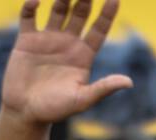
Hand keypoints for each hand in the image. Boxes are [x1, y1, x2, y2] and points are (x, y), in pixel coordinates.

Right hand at [2, 0, 131, 124]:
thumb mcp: (82, 100)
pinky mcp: (27, 40)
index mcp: (83, 55)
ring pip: (58, 9)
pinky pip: (29, 16)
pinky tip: (37, 1)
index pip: (99, 29)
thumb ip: (103, 88)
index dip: (106, 14)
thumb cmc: (55, 109)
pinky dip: (31, 5)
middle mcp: (68, 43)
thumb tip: (129, 82)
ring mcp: (48, 39)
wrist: (26, 112)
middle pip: (80, 13)